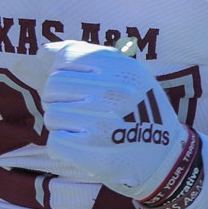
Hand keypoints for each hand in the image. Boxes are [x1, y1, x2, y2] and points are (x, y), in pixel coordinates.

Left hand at [41, 41, 202, 208]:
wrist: (165, 157)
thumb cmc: (140, 111)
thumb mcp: (126, 74)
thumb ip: (86, 57)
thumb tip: (42, 52)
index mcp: (123, 69)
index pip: (66, 58)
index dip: (64, 72)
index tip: (80, 86)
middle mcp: (114, 94)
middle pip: (53, 87)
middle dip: (59, 99)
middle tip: (79, 111)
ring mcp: (103, 124)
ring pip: (51, 115)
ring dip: (63, 125)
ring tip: (86, 129)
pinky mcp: (93, 153)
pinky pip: (55, 142)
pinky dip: (64, 146)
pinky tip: (83, 146)